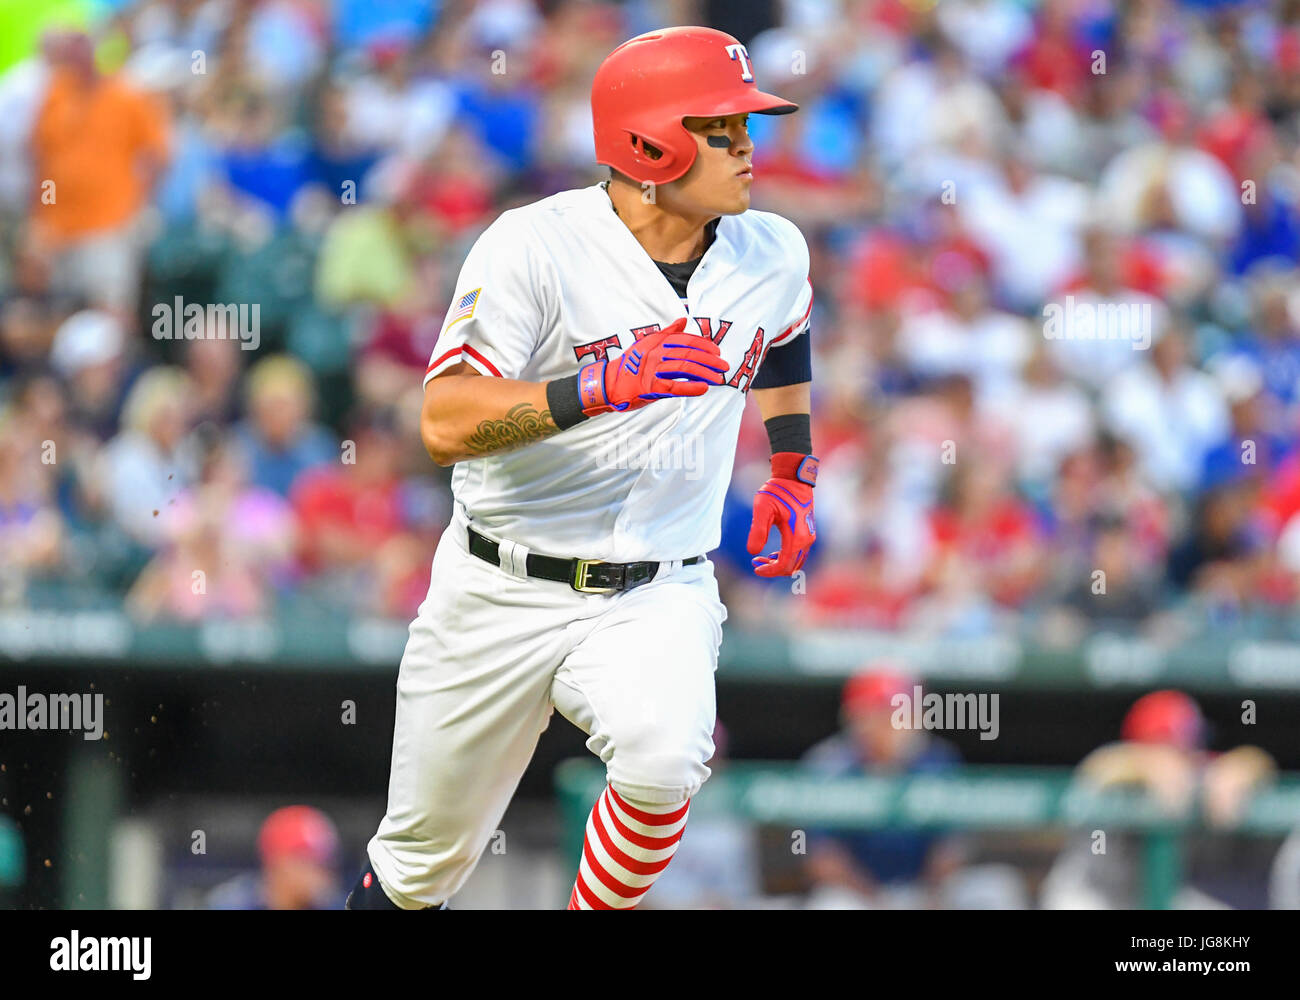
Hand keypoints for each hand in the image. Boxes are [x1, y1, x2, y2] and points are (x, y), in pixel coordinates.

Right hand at [578, 317, 727, 415]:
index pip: (685, 340)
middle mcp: (655, 353)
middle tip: (724, 366)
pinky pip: (675, 386)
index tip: (717, 352)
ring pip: (685, 368)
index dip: (704, 345)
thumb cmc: (630, 365)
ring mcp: (653, 370)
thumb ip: (667, 332)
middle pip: (688, 354)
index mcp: (656, 342)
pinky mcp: (651, 387)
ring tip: (718, 379)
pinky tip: (703, 388)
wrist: (609, 384)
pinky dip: (691, 387)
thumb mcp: (646, 343)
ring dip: (705, 373)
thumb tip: (684, 319)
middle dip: (710, 360)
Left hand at [747, 454, 816, 576]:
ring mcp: (808, 537)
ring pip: (795, 562)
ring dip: (778, 564)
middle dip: (772, 569)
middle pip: (791, 567)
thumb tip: (752, 552)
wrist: (794, 479)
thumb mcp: (762, 509)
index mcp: (796, 537)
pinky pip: (798, 554)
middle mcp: (806, 540)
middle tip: (755, 562)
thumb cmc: (778, 492)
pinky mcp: (807, 534)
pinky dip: (785, 558)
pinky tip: (772, 554)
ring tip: (760, 559)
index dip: (769, 571)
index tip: (755, 568)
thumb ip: (758, 531)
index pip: (783, 565)